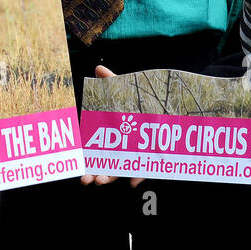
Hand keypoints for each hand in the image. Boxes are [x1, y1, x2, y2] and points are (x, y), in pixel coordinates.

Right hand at [80, 65, 144, 188]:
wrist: (171, 109)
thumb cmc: (142, 102)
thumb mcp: (126, 91)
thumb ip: (112, 81)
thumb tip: (98, 68)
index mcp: (110, 135)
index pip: (94, 151)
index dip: (86, 161)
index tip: (79, 169)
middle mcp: (120, 148)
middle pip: (103, 165)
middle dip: (94, 174)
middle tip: (87, 180)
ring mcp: (134, 155)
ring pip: (119, 171)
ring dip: (110, 177)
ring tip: (101, 181)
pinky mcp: (149, 160)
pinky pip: (143, 171)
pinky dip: (138, 176)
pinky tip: (133, 180)